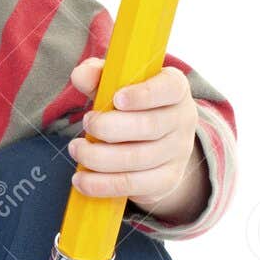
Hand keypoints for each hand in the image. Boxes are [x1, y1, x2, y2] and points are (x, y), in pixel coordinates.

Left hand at [65, 55, 202, 216]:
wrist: (155, 144)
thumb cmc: (131, 107)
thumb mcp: (116, 85)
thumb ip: (98, 76)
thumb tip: (82, 75)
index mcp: (175, 88)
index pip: (170, 88)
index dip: (143, 94)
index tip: (117, 98)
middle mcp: (182, 119)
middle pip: (149, 126)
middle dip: (109, 127)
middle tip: (86, 122)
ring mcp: (178, 152)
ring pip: (138, 158)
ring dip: (99, 157)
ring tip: (77, 149)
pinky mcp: (166, 180)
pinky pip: (133, 184)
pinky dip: (102, 184)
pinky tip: (81, 179)